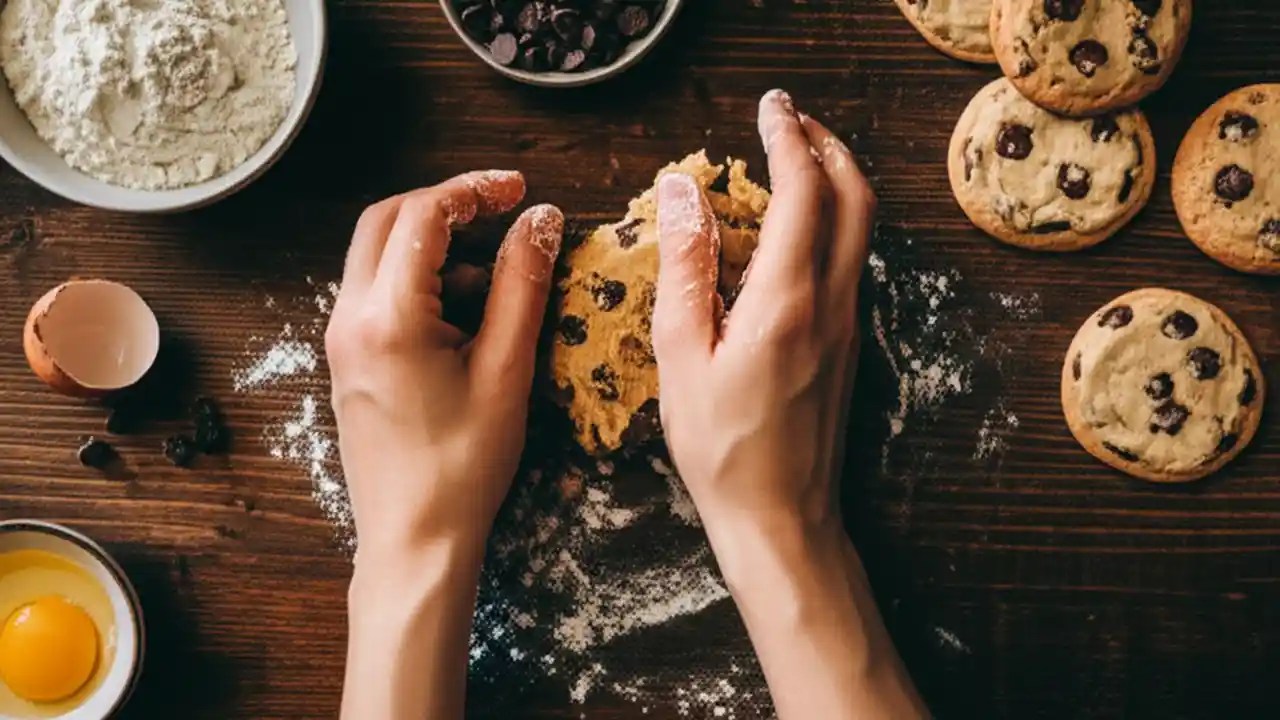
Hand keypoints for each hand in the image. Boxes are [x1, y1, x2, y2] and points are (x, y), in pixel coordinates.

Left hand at [326, 171, 564, 560]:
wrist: (413, 540)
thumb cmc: (462, 467)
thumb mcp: (506, 370)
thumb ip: (521, 286)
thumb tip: (540, 222)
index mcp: (387, 317)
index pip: (423, 215)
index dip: (475, 190)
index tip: (520, 191)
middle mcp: (350, 319)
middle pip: (387, 221)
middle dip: (447, 206)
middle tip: (504, 211)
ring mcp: (341, 340)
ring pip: (380, 256)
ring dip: (436, 247)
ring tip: (497, 280)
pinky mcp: (349, 360)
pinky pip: (380, 294)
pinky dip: (423, 283)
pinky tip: (469, 317)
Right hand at [653, 89, 872, 541]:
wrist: (782, 517)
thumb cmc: (723, 449)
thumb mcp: (682, 356)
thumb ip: (685, 267)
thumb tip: (680, 193)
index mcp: (787, 299)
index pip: (803, 189)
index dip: (788, 137)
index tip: (768, 108)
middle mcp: (831, 302)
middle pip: (856, 195)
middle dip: (828, 144)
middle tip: (790, 121)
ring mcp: (848, 323)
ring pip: (861, 227)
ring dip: (836, 180)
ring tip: (794, 161)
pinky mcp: (849, 343)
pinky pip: (850, 261)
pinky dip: (832, 222)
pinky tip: (793, 231)